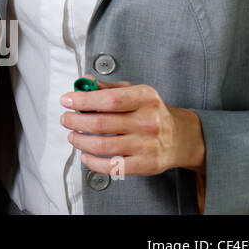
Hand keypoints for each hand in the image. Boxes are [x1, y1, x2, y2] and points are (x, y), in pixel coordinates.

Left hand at [60, 77, 206, 185]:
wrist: (183, 137)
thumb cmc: (153, 112)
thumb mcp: (136, 92)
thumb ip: (109, 88)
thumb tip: (83, 81)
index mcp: (145, 98)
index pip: (109, 99)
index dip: (83, 100)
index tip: (67, 100)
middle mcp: (148, 122)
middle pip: (100, 123)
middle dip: (75, 121)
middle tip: (66, 119)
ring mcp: (148, 145)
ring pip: (103, 146)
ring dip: (80, 141)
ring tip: (73, 135)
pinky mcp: (146, 165)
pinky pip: (112, 167)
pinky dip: (93, 162)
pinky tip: (85, 155)